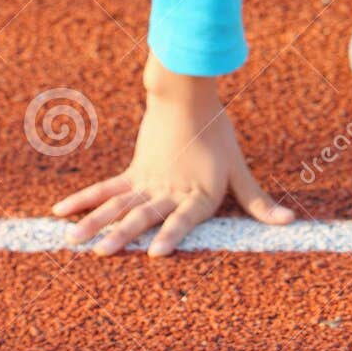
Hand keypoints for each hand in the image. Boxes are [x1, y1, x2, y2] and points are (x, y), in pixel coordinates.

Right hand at [50, 56, 295, 256]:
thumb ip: (257, 201)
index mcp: (199, 193)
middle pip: (144, 214)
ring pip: (118, 204)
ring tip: (74, 242)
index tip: (157, 251)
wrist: (188, 97)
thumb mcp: (239, 168)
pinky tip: (61, 213)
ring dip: (95, 223)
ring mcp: (148, 181)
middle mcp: (171, 190)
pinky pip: (106, 189)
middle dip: (123, 235)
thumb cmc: (218, 135)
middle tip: (103, 253)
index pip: (184, 218)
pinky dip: (83, 201)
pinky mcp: (134, 172)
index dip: (171, 234)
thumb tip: (290, 223)